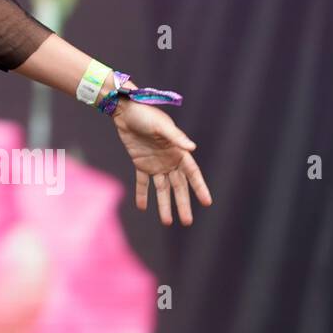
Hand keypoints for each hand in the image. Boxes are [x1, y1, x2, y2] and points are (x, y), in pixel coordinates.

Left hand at [110, 99, 213, 225]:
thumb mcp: (162, 125)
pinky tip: (142, 207)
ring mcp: (155, 163)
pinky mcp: (140, 163)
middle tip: (187, 222)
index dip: (200, 188)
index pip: (192, 174)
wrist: (125, 111)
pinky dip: (142, 194)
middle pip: (179, 186)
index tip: (207, 202)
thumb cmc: (146, 114)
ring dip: (164, 205)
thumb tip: (192, 148)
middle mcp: (170, 160)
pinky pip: (142, 182)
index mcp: (179, 152)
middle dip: (183, 204)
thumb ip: (176, 137)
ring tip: (167, 222)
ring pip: (162, 188)